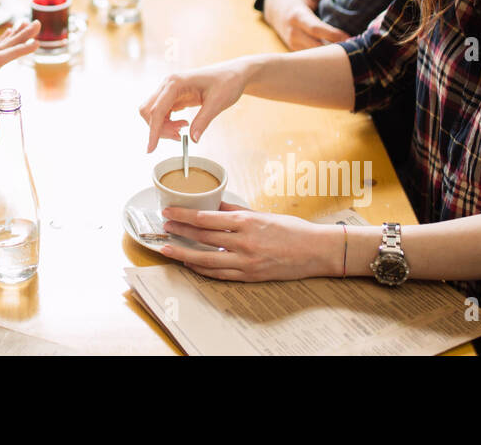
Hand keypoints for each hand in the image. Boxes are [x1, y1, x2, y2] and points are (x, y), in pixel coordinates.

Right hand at [139, 59, 251, 151]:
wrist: (234, 73)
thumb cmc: (227, 82)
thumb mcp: (217, 103)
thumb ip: (203, 121)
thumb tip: (192, 139)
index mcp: (175, 82)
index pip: (156, 110)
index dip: (153, 131)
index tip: (151, 148)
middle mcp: (168, 84)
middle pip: (149, 111)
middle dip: (159, 129)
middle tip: (180, 136)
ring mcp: (169, 89)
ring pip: (153, 113)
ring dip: (163, 126)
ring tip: (183, 130)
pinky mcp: (173, 95)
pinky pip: (161, 112)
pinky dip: (167, 123)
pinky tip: (182, 125)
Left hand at [160, 202, 338, 280]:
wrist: (315, 251)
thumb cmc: (292, 229)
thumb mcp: (262, 214)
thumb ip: (235, 210)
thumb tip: (213, 204)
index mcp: (246, 221)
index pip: (206, 218)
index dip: (183, 215)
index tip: (169, 212)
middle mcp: (243, 242)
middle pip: (202, 237)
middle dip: (179, 232)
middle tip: (164, 227)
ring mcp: (246, 262)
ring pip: (206, 259)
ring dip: (184, 254)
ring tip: (168, 249)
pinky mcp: (250, 276)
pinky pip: (219, 274)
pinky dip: (202, 269)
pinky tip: (191, 264)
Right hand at [262, 0, 350, 50]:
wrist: (275, 8)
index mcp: (297, 15)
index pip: (316, 28)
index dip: (333, 34)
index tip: (350, 37)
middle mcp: (293, 32)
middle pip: (316, 46)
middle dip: (335, 49)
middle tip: (355, 48)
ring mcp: (292, 43)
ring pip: (314, 55)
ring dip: (330, 55)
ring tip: (349, 52)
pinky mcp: (294, 50)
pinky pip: (311, 57)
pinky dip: (324, 57)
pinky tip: (338, 54)